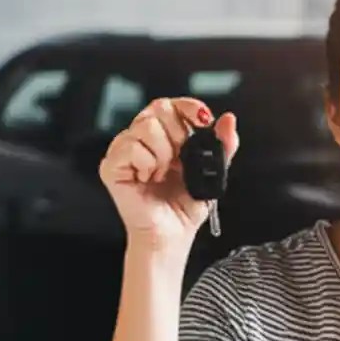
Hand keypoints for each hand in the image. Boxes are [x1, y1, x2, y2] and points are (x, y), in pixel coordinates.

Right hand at [98, 97, 239, 247]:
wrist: (171, 236)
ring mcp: (123, 150)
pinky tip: (148, 179)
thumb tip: (228, 119)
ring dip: (163, 153)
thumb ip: (222, 146)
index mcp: (164, 135)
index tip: (203, 121)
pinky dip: (146, 163)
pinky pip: (130, 146)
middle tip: (180, 159)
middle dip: (178, 133)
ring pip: (146, 126)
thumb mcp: (212, 172)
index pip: (171, 104)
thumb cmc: (184, 207)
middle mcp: (141, 138)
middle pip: (158, 107)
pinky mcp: (111, 166)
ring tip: (162, 174)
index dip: (188, 107)